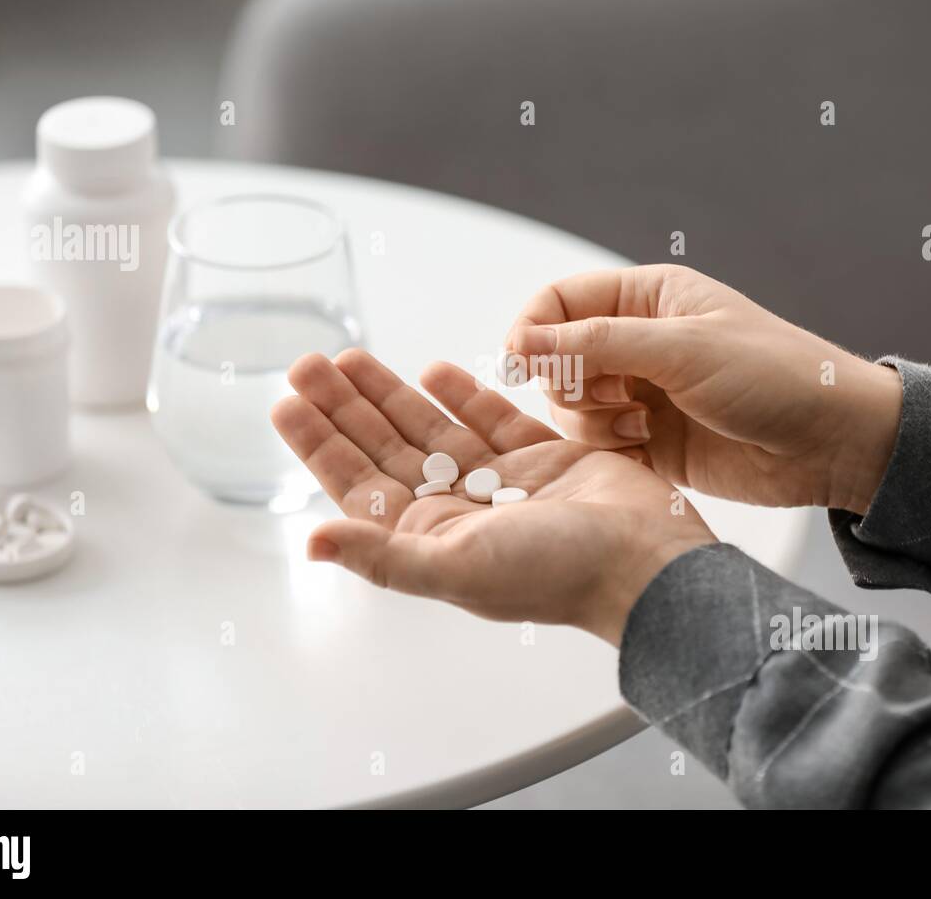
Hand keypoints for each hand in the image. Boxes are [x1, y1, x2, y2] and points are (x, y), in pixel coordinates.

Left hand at [271, 348, 716, 645]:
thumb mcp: (455, 567)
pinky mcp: (543, 457)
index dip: (320, 444)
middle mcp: (460, 509)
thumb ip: (382, 554)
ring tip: (351, 357)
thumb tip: (312, 544)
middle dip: (345, 406)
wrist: (646, 559)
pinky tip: (432, 368)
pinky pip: (490, 418)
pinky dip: (461, 393)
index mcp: (431, 537)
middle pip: (386, 447)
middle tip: (307, 362)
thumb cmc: (555, 572)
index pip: (359, 483)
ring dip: (390, 393)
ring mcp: (501, 482)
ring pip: (431, 427)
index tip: (284, 403)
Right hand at [507, 264, 902, 513]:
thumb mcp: (682, 350)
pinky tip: (649, 449)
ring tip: (642, 427)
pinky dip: (609, 450)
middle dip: (569, 383)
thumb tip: (522, 340)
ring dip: (591, 422)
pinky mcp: (650, 442)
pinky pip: (598, 445)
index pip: (560, 302)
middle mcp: (639, 343)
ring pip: (571, 407)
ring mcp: (643, 394)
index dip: (532, 330)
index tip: (518, 364)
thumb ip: (598, 344)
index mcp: (648, 299)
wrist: (833, 443)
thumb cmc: (774, 376)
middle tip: (612, 397)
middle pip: (557, 358)